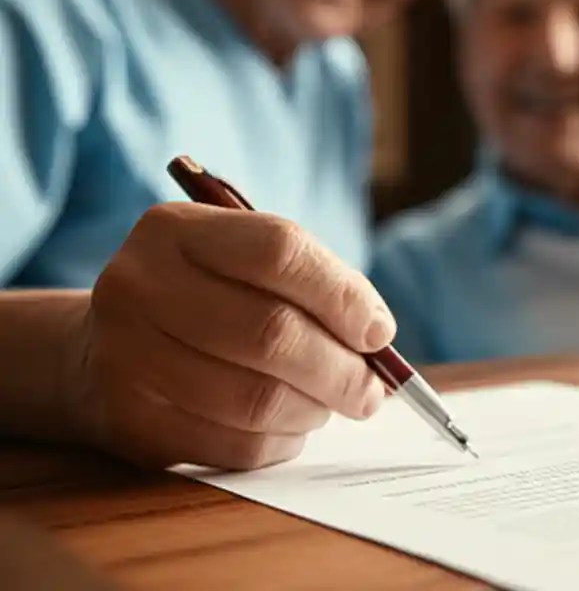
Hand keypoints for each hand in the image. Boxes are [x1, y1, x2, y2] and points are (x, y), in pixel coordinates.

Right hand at [72, 203, 395, 469]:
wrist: (100, 353)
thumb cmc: (204, 302)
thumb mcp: (243, 266)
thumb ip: (314, 285)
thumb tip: (377, 337)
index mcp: (175, 230)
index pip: (280, 251)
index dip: (344, 296)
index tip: (379, 332)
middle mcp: (139, 286)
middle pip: (272, 332)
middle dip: (342, 369)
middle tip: (371, 390)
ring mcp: (126, 357)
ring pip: (258, 398)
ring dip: (314, 409)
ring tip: (327, 404)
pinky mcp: (132, 423)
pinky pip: (237, 445)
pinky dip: (283, 441)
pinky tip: (289, 426)